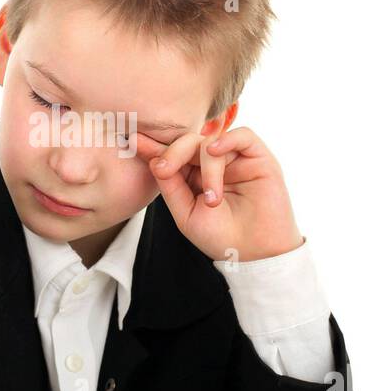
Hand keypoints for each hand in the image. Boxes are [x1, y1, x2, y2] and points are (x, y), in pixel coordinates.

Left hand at [134, 127, 304, 263]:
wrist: (255, 254)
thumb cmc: (221, 237)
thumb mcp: (186, 214)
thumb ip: (171, 187)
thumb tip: (156, 160)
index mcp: (192, 176)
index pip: (171, 154)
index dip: (153, 147)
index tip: (133, 140)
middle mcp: (211, 163)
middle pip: (188, 142)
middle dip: (173, 151)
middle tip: (164, 168)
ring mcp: (234, 159)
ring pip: (211, 142)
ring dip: (207, 168)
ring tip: (212, 198)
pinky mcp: (258, 157)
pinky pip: (242, 135)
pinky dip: (227, 139)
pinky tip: (215, 152)